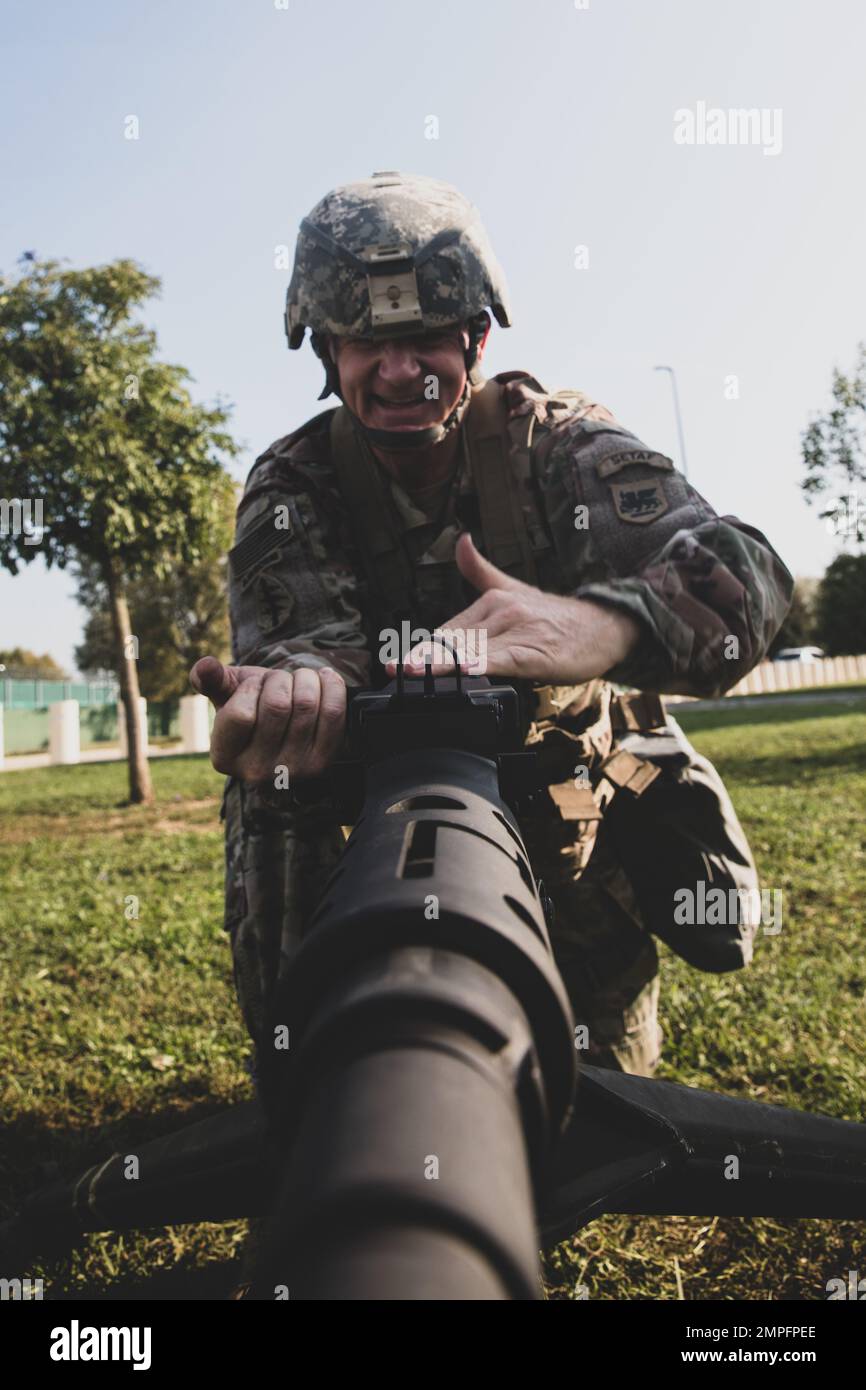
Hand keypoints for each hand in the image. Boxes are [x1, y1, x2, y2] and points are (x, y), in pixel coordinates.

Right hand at [189, 656, 346, 783]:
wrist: (287, 733)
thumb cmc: (252, 707)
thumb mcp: (227, 693)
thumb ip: (211, 679)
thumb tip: (204, 666)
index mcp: (225, 756)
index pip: (241, 714)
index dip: (252, 687)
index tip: (255, 685)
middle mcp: (256, 771)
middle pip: (278, 705)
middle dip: (280, 679)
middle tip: (280, 680)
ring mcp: (292, 771)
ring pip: (306, 705)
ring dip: (305, 679)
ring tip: (299, 680)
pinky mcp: (321, 763)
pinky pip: (333, 713)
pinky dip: (331, 687)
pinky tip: (323, 680)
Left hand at [385, 532, 640, 682]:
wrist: (604, 627)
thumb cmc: (556, 618)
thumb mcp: (515, 588)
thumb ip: (481, 570)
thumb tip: (460, 540)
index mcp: (491, 601)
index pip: (448, 631)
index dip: (421, 651)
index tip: (395, 664)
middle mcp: (501, 611)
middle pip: (453, 641)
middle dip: (422, 659)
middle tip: (394, 670)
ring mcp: (518, 630)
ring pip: (472, 650)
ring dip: (440, 663)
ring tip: (412, 671)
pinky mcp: (534, 651)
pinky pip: (502, 659)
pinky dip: (481, 665)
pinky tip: (464, 671)